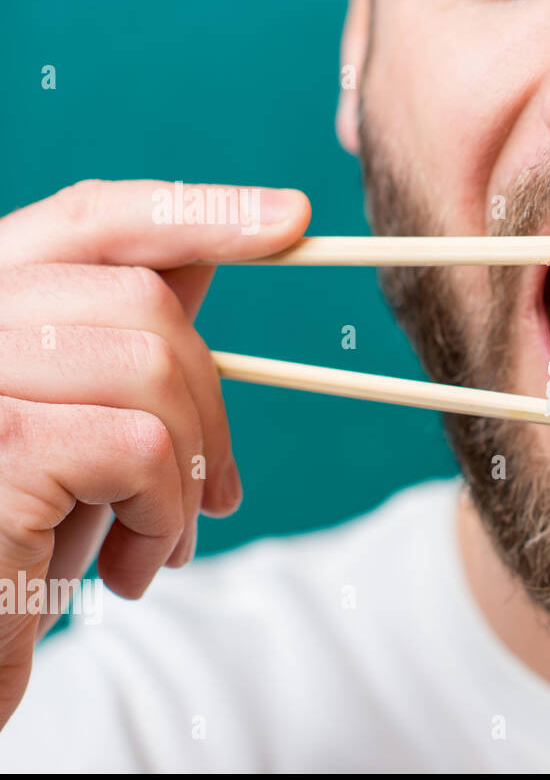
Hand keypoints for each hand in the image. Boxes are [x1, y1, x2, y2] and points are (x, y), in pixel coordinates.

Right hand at [0, 179, 309, 729]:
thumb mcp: (81, 430)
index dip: (197, 211)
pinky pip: (141, 445)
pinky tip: (131, 568)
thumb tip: (204, 262)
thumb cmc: (16, 546)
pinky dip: (163, 513)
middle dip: (211, 404)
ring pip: (153, 367)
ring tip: (161, 543)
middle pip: (144, 301)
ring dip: (188, 472)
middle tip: (217, 496)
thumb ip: (124, 343)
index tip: (293, 219)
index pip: (90, 218)